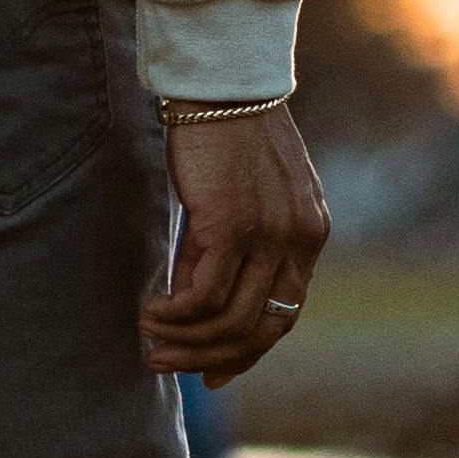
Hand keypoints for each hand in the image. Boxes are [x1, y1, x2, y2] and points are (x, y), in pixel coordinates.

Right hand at [139, 106, 329, 388]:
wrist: (221, 84)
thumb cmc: (226, 130)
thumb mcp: (244, 193)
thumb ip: (233, 241)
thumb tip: (194, 293)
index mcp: (310, 233)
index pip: (284, 313)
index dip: (247, 353)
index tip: (212, 373)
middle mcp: (299, 240)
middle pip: (259, 328)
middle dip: (211, 358)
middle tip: (166, 363)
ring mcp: (269, 236)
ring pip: (230, 320)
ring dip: (186, 341)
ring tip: (149, 341)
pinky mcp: (232, 225)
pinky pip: (203, 295)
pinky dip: (173, 314)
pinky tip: (149, 311)